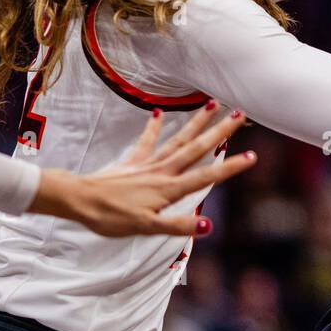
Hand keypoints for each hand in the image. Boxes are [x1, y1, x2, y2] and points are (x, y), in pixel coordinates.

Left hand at [31, 102, 255, 236]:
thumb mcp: (146, 227)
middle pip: (196, 148)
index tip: (253, 156)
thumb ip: (178, 225)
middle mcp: (162, 172)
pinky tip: (159, 111)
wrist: (78, 200)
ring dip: (196, 122)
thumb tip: (208, 224)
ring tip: (212, 103)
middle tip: (240, 113)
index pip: (206, 177)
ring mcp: (147, 164)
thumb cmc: (110, 217)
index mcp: (168, 189)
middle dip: (219, 131)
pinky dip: (154, 126)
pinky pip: (147, 141)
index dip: (230, 168)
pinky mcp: (132, 162)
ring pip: (178, 140)